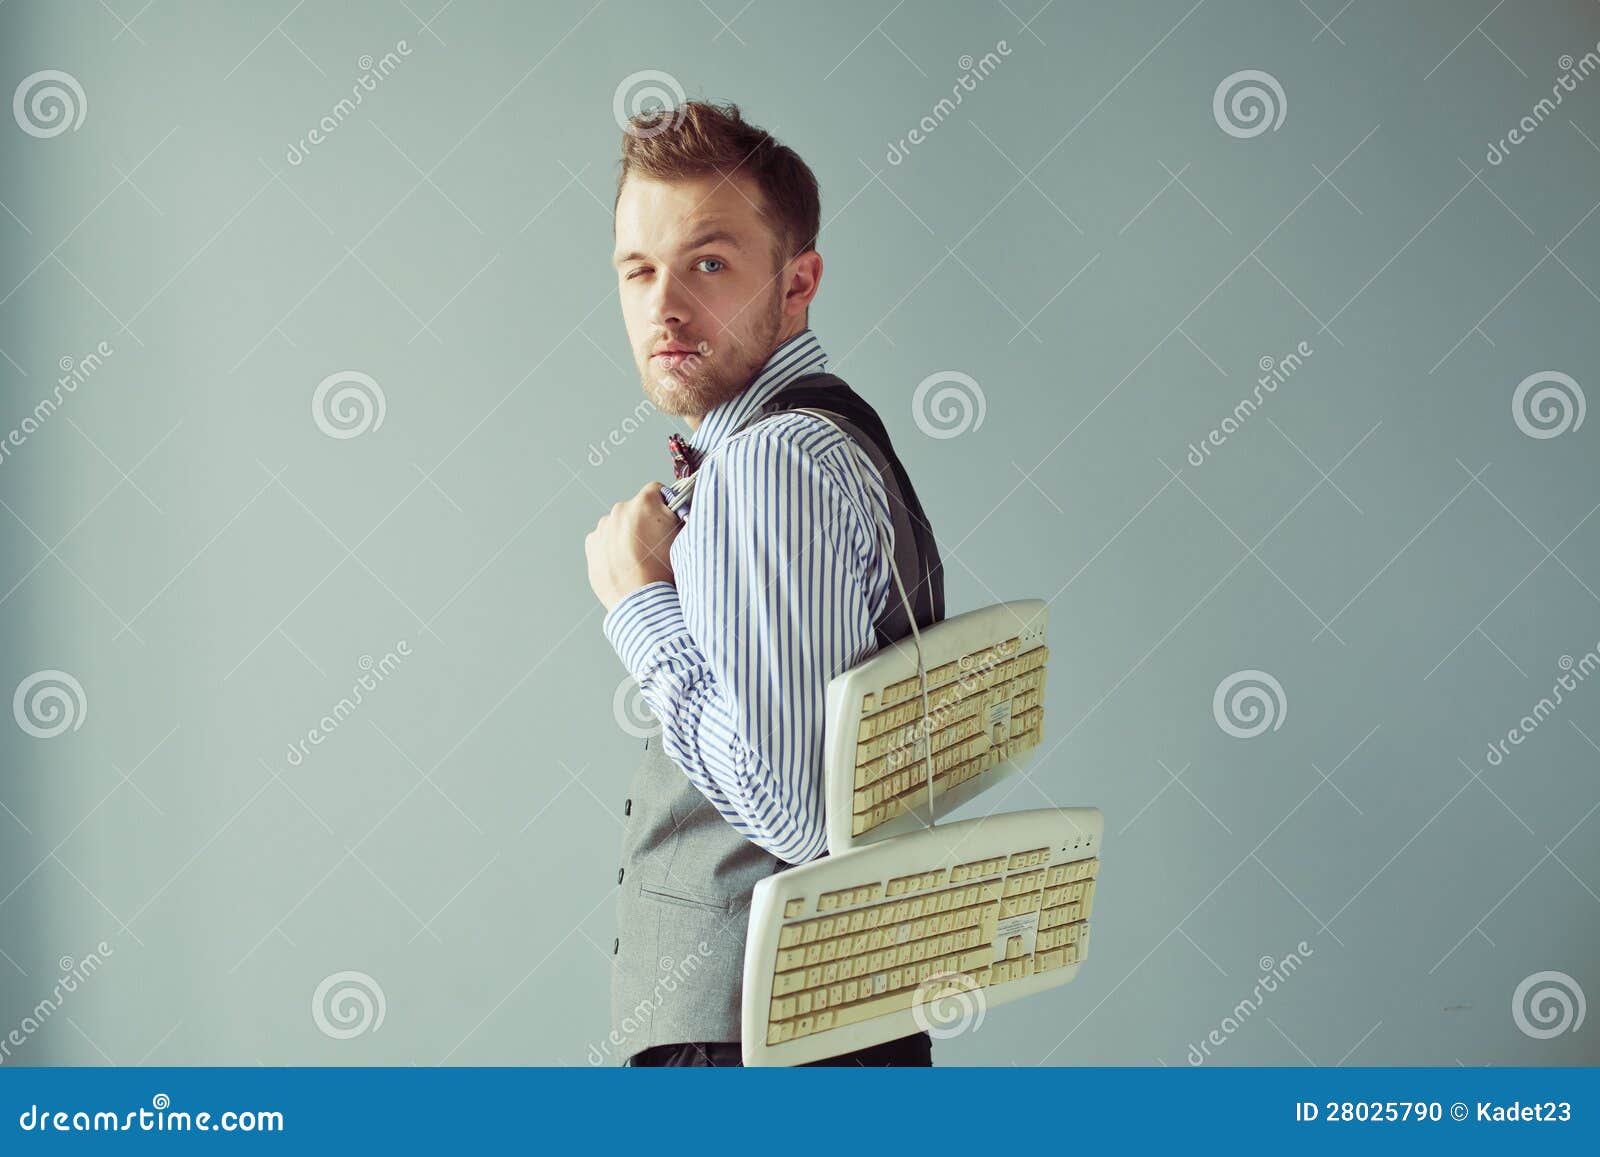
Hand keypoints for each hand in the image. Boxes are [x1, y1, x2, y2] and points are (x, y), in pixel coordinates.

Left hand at [585, 481, 681, 611]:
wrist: (641, 604)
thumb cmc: (665, 573)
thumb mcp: (684, 539)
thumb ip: (683, 518)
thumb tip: (685, 510)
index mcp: (644, 503)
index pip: (658, 491)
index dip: (667, 504)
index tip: (669, 520)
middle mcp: (619, 510)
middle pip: (637, 509)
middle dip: (645, 522)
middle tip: (656, 546)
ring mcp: (602, 528)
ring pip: (619, 525)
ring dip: (628, 535)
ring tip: (639, 560)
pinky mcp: (591, 546)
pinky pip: (604, 540)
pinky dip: (613, 548)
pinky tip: (625, 565)